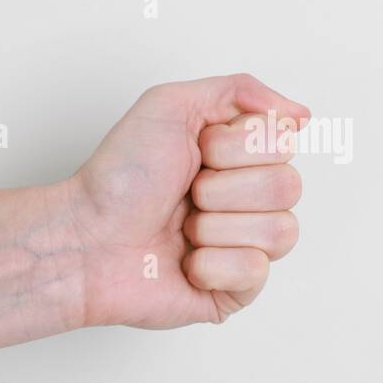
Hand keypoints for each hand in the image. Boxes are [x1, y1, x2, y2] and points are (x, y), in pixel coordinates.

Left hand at [66, 74, 309, 327]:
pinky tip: (183, 263)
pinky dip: (211, 264)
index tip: (195, 153)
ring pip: (281, 232)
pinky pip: (256, 272)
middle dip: (222, 188)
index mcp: (238, 158)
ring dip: (216, 226)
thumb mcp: (169, 105)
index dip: (233, 147)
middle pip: (288, 187)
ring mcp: (242, 247)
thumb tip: (298, 115)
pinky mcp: (233, 292)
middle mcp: (246, 201)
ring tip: (181, 230)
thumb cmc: (118, 178)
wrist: (84, 238)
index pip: (283, 143)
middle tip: (184, 195)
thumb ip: (239, 91)